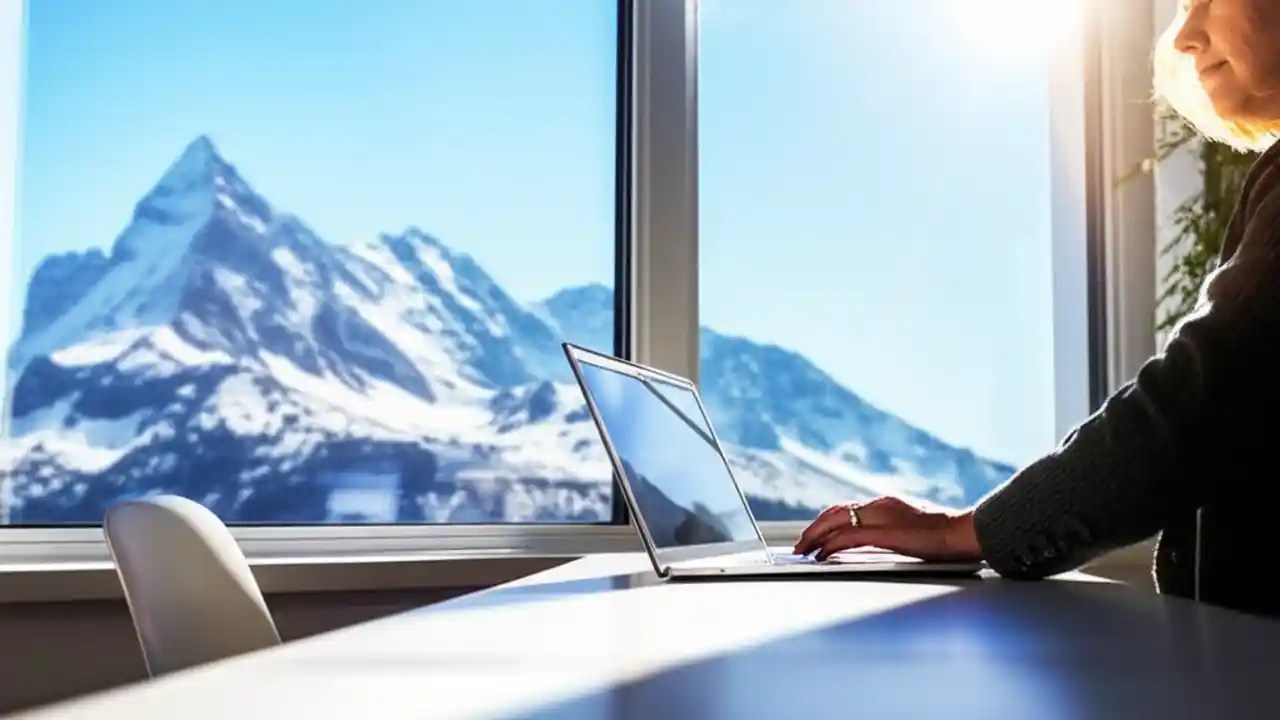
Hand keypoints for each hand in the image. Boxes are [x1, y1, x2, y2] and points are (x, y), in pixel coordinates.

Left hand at [792, 496, 982, 561]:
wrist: (964, 534)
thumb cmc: (945, 538)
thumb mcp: (911, 531)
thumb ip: (890, 533)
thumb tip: (870, 543)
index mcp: (886, 504)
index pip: (846, 508)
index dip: (825, 521)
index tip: (813, 535)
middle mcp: (880, 505)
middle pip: (835, 512)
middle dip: (814, 528)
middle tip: (800, 545)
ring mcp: (882, 517)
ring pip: (836, 522)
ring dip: (815, 537)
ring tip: (803, 551)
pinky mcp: (886, 533)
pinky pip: (849, 538)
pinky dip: (831, 545)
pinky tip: (821, 555)